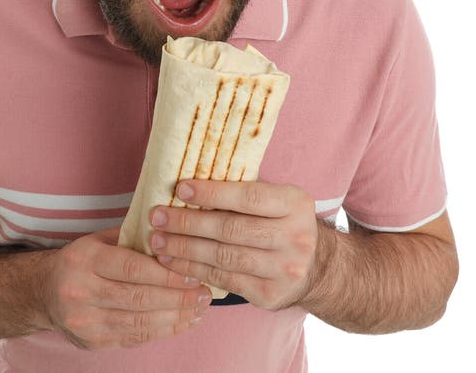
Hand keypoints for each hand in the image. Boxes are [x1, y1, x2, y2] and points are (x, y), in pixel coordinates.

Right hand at [43, 227, 211, 349]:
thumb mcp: (99, 240)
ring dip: (175, 318)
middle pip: (138, 298)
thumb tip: (174, 233)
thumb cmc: (81, 260)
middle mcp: (81, 292)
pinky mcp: (93, 342)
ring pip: (139, 323)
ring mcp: (86, 322)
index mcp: (85, 260)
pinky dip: (162, 331)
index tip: (194, 274)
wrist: (43, 292)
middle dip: (177, 298)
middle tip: (205, 294)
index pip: (132, 268)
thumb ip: (132, 237)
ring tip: (200, 309)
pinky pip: (134, 337)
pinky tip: (182, 322)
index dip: (166, 273)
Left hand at [148, 180, 319, 310]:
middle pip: (231, 229)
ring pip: (224, 257)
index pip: (247, 197)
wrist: (318, 268)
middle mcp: (294, 237)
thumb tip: (192, 181)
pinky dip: (195, 271)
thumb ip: (244, 190)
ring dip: (184, 249)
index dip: (212, 194)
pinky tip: (173, 264)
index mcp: (294, 203)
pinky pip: (225, 281)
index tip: (180, 189)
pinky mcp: (270, 295)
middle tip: (157, 217)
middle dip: (188, 223)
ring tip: (158, 242)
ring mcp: (284, 270)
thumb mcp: (278, 198)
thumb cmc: (284, 222)